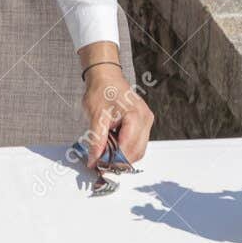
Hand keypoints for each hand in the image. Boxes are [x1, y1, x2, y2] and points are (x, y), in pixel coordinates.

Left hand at [79, 49, 153, 170]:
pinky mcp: (144, 122)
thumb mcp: (95, 116)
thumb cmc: (102, 90)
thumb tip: (94, 160)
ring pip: (139, 149)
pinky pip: (139, 142)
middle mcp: (145, 119)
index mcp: (135, 116)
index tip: (101, 166)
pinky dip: (127, 148)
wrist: (106, 76)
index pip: (128, 148)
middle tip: (101, 163)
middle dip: (120, 161)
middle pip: (137, 152)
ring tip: (106, 153)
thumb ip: (96, 140)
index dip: (114, 160)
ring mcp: (147, 120)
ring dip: (124, 156)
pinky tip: (114, 144)